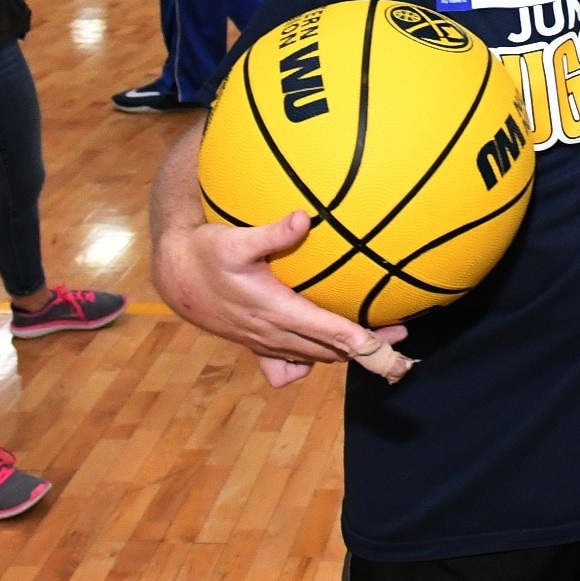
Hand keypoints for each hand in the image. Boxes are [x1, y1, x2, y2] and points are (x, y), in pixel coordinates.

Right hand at [153, 210, 410, 385]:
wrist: (176, 276)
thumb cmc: (208, 253)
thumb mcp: (236, 239)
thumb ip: (272, 234)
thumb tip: (303, 217)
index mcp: (276, 310)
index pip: (330, 332)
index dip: (363, 341)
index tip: (392, 345)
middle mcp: (274, 332)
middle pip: (331, 351)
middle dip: (369, 351)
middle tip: (403, 343)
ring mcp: (265, 342)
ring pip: (316, 357)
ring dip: (348, 354)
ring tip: (382, 345)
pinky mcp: (257, 343)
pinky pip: (289, 363)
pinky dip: (312, 360)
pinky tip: (325, 350)